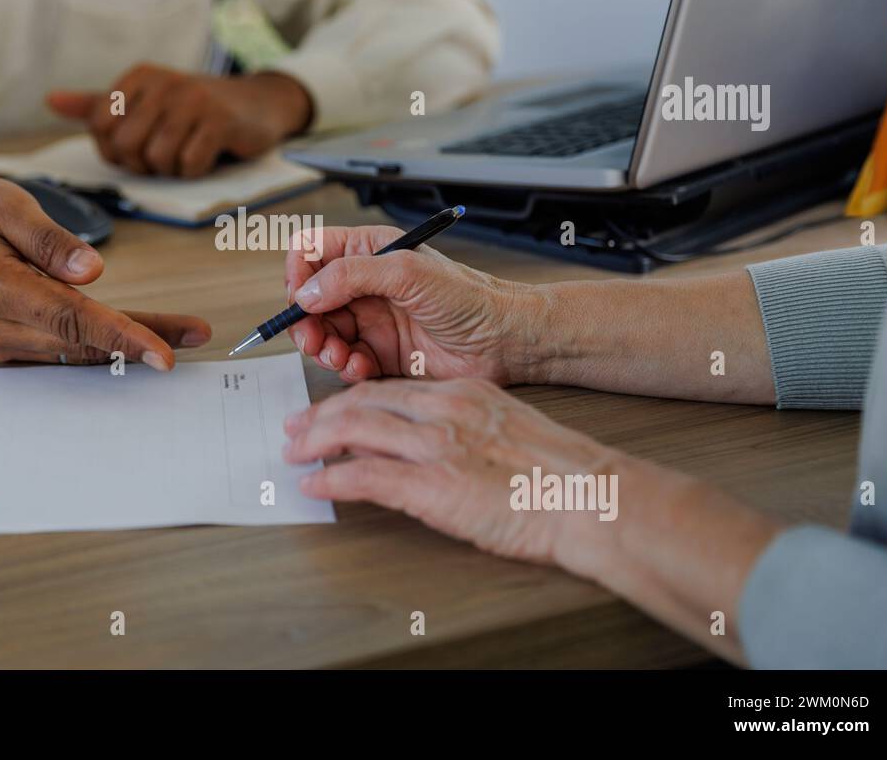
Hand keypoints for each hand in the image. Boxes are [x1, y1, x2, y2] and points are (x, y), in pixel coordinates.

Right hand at [0, 175, 210, 367]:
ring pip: (76, 350)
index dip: (122, 337)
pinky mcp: (5, 344)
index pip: (71, 318)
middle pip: (83, 341)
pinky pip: (60, 348)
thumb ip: (47, 238)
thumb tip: (93, 271)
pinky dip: (99, 342)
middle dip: (144, 338)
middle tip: (197, 333)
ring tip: (181, 331)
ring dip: (128, 342)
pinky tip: (137, 334)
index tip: (164, 354)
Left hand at [47, 65, 311, 177]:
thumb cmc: (195, 108)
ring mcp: (194, 100)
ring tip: (185, 155)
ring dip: (170, 170)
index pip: (100, 126)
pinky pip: (189, 164)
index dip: (115, 150)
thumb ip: (97, 104)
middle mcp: (164, 82)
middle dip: (142, 164)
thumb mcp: (145, 101)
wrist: (258, 104)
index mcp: (139, 76)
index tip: (139, 146)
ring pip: (157, 157)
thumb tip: (50, 101)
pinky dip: (194, 172)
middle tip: (164, 157)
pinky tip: (206, 157)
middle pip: (126, 144)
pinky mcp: (221, 121)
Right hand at [284, 225, 545, 383]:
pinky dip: (345, 368)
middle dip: (305, 321)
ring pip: (322, 333)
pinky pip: (344, 361)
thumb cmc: (469, 298)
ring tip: (339, 356)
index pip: (312, 252)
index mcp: (368, 252)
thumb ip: (351, 276)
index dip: (298, 274)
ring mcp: (371, 320)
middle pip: (310, 299)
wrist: (504, 341)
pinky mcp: (380, 353)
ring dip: (323, 348)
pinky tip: (361, 368)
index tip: (301, 298)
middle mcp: (365, 285)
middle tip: (313, 339)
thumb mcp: (407, 273)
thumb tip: (307, 292)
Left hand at [284, 377, 785, 664]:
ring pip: (355, 429)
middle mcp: (444, 411)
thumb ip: (468, 427)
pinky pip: (365, 476)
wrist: (592, 499)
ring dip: (315, 441)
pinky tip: (315, 484)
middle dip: (321, 415)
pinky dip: (332, 479)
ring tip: (294, 452)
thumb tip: (438, 443)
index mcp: (462, 395)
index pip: (389, 388)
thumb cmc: (560, 474)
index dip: (349, 398)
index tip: (328, 409)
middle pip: (362, 402)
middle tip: (295, 428)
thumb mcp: (509, 430)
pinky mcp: (433, 485)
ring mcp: (436, 446)